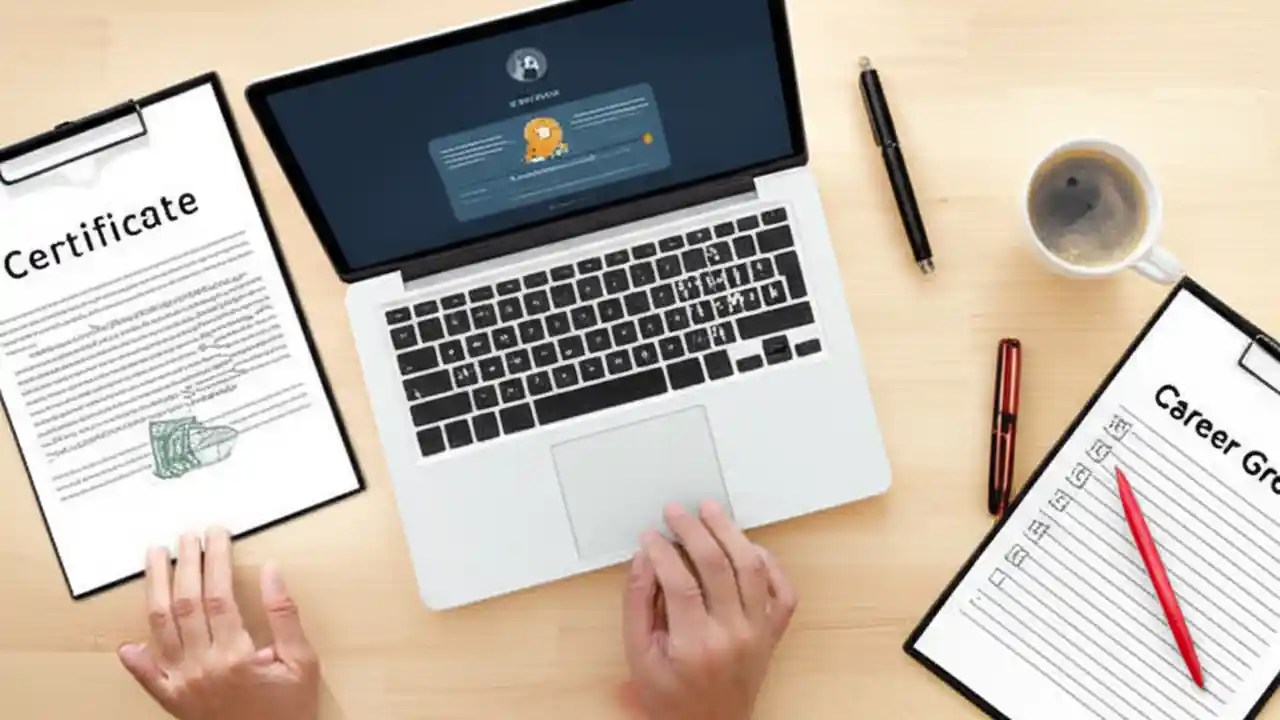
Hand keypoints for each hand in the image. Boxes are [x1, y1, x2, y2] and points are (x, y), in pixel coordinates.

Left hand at [117, 528, 320, 719]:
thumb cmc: (290, 711)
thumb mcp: (303, 661)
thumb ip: (285, 615)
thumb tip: (272, 571)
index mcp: (235, 656)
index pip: (218, 594)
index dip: (215, 559)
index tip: (216, 534)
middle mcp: (201, 669)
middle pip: (184, 604)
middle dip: (185, 563)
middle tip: (186, 536)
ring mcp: (182, 686)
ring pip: (160, 627)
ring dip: (155, 587)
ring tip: (156, 558)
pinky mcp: (173, 701)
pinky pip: (146, 677)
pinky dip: (135, 658)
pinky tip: (128, 641)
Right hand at [623, 501, 797, 719]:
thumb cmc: (671, 697)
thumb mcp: (639, 656)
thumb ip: (638, 605)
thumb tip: (644, 559)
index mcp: (695, 645)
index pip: (679, 582)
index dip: (662, 551)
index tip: (649, 536)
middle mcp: (733, 635)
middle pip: (718, 566)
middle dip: (694, 530)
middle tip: (676, 512)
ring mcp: (758, 632)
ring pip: (752, 568)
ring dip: (731, 533)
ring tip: (711, 512)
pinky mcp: (772, 633)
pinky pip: (782, 591)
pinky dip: (769, 564)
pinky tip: (748, 547)